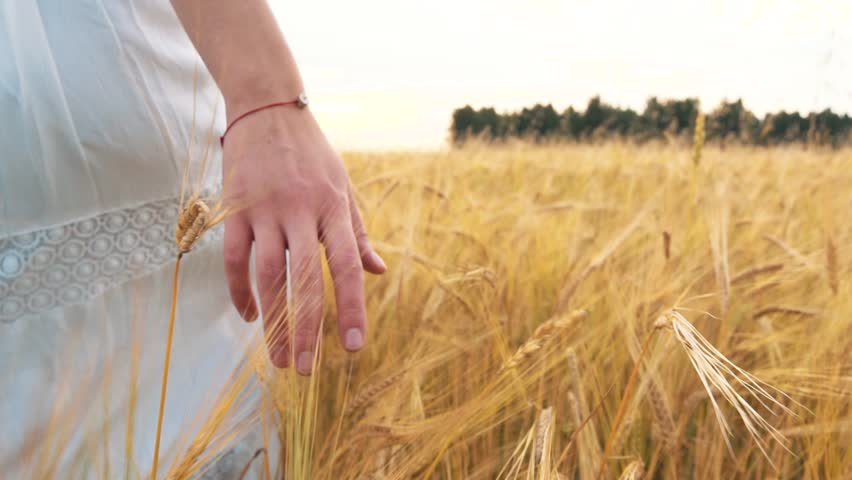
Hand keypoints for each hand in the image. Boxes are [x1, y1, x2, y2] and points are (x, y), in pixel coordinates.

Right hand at [221, 105, 385, 373]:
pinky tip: (249, 316)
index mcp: (332, 207)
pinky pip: (232, 258)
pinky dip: (239, 290)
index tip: (352, 346)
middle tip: (306, 369)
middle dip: (305, 328)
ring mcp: (262, 209)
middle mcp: (299, 210)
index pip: (345, 265)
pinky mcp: (233, 208)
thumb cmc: (312, 153)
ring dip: (271, 321)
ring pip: (266, 275)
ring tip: (278, 358)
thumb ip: (358, 233)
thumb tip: (378, 272)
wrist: (267, 108)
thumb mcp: (344, 187)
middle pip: (302, 279)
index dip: (349, 307)